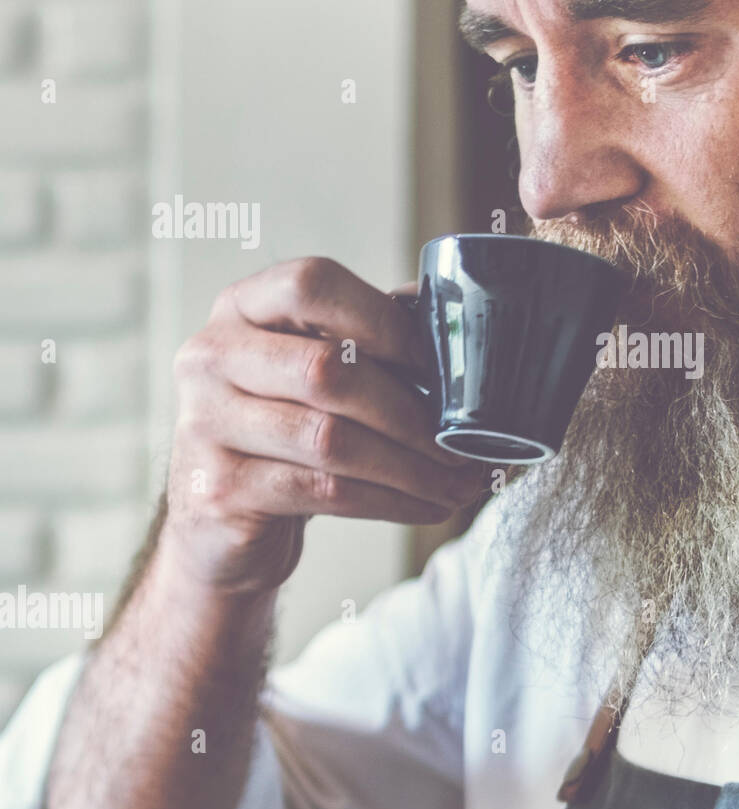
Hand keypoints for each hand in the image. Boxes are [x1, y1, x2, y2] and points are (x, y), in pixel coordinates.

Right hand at [161, 257, 488, 593]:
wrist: (221, 525)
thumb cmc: (284, 434)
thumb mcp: (313, 374)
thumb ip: (366, 337)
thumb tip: (451, 323)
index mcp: (241, 309)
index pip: (310, 284)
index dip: (382, 320)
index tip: (436, 362)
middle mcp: (210, 357)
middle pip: (326, 369)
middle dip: (410, 412)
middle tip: (463, 444)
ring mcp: (204, 424)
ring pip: (330, 439)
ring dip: (411, 466)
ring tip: (458, 483)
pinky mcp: (219, 489)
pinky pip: (325, 490)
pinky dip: (391, 501)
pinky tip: (426, 506)